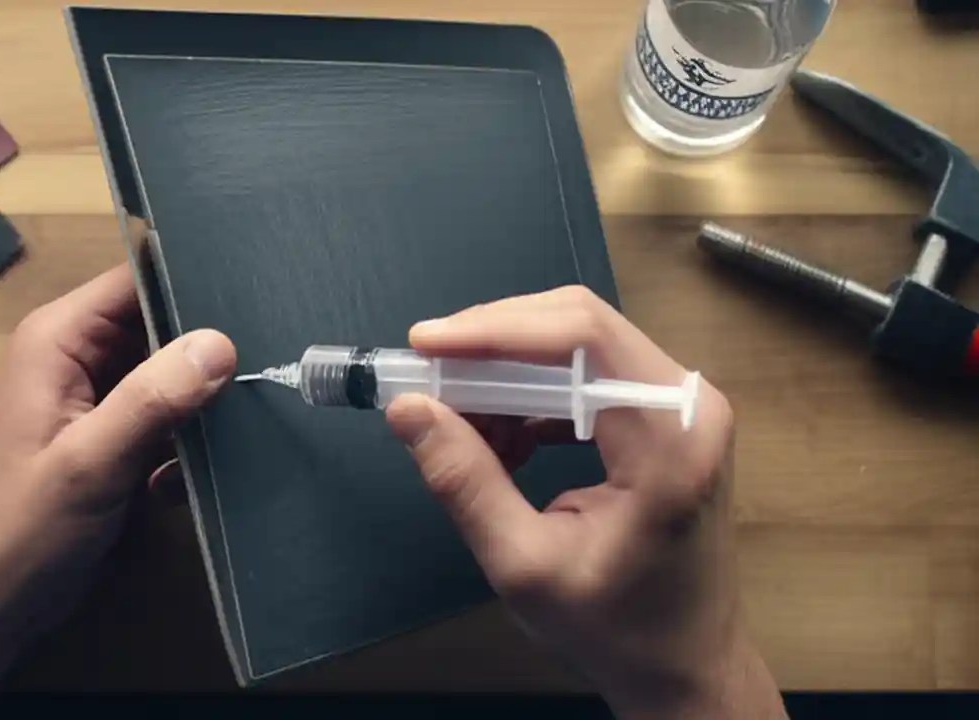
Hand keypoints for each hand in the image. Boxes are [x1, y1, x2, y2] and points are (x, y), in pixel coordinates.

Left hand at [0, 264, 235, 719]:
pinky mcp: (108, 439)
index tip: (259, 298)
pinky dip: (187, 438)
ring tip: (252, 414)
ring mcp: (92, 399)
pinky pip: (163, 416)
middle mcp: (75, 356)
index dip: (194, 283)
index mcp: (58, 339)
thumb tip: (222, 343)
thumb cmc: (20, 533)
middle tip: (274, 359)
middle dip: (210, 345)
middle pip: (160, 323)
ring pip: (168, 372)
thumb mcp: (90, 464)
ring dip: (204, 398)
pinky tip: (202, 471)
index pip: (137, 279)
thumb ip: (153, 400)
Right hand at [384, 287, 783, 719]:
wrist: (686, 665)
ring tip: (462, 422)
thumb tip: (408, 409)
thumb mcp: (524, 566)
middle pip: (580, 326)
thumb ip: (465, 483)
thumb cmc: (615, 630)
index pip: (582, 337)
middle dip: (494, 344)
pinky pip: (589, 372)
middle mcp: (688, 404)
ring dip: (510, 370)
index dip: (497, 329)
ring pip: (581, 343)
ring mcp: (684, 405)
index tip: (425, 344)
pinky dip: (533, 393)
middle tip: (427, 375)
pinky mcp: (669, 415)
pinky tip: (501, 438)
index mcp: (670, 440)